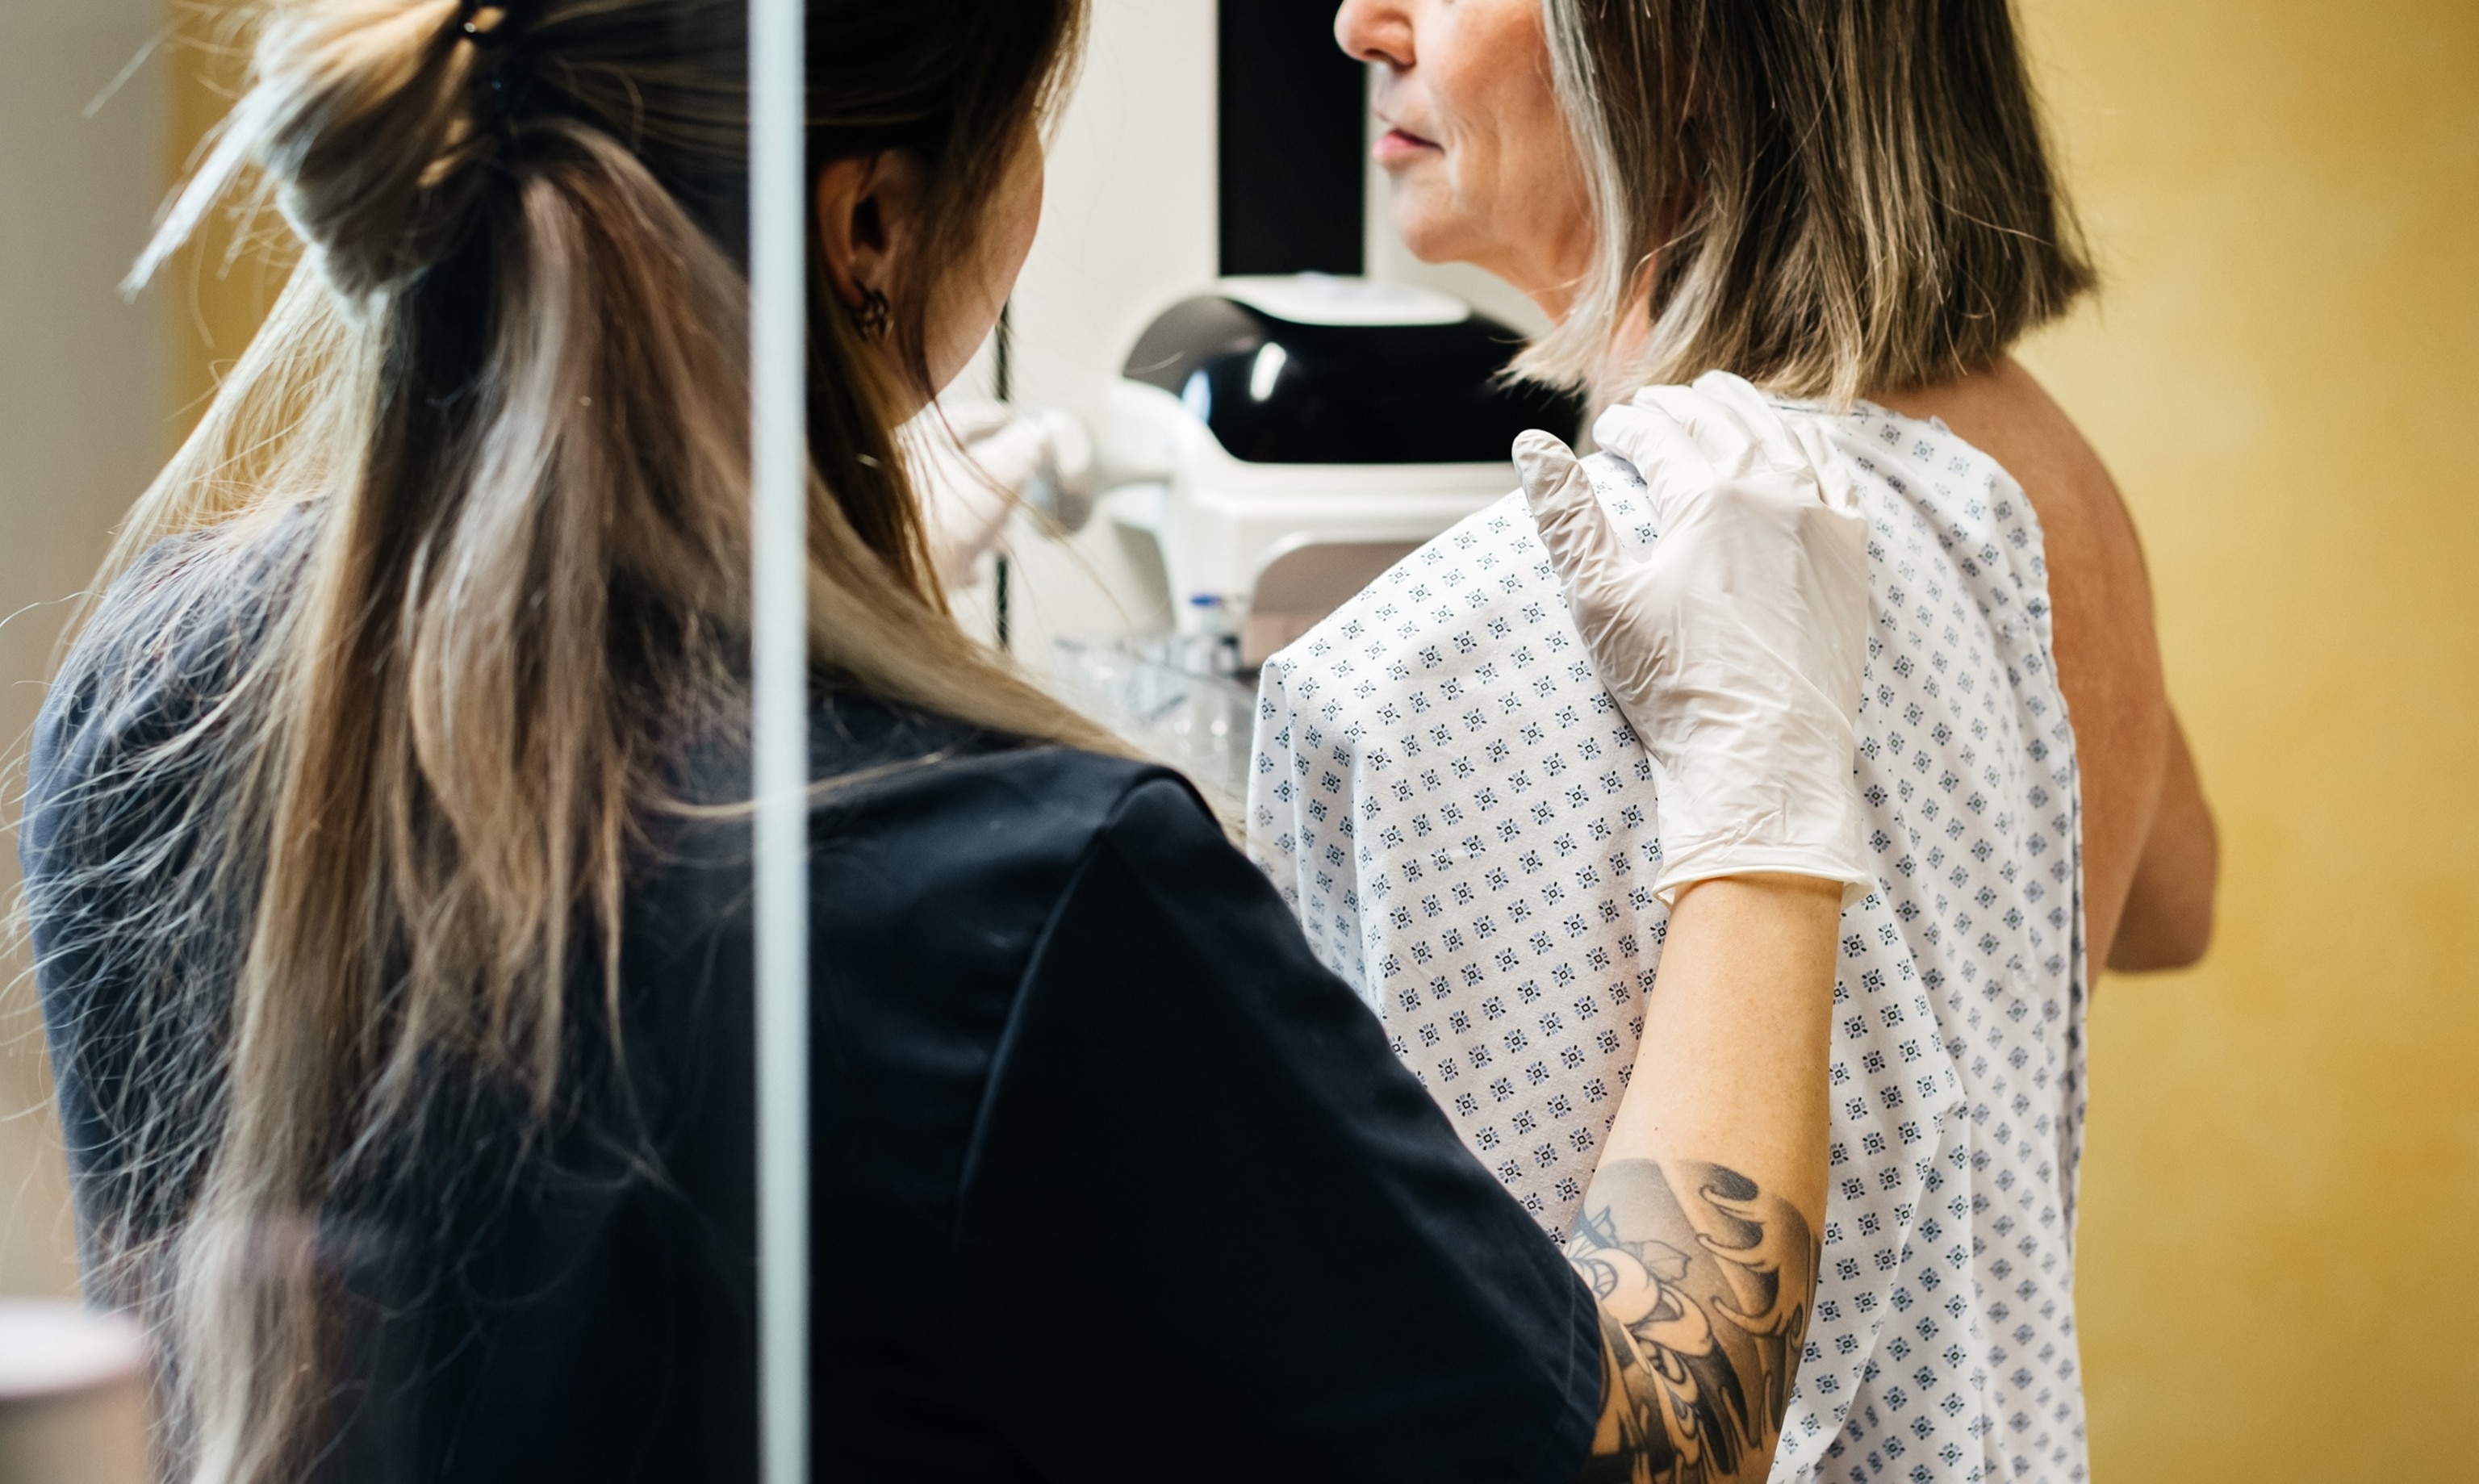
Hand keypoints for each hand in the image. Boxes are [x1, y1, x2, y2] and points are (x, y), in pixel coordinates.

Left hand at [904, 399, 1093, 588]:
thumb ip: (1023, 448)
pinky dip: (961, 554)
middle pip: (961, 472)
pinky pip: (938, 544)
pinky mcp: (899, 549)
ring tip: (1001, 545)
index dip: (994, 417)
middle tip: (1019, 496)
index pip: (962, 418)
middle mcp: (901, 472)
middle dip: (999, 490)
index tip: (1014, 419)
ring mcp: (898, 513)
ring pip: (954, 512)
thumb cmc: (944, 515)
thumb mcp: (996, 473)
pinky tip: (973, 569)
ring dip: (985, 529)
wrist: (897, 574)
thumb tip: (1040, 431)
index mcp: (919, 441)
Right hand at [1515, 371, 1871, 903]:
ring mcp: (1822, 518)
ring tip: (1719, 400)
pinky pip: (1836, 471)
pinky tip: (1797, 438)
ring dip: (1745, 408)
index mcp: (1709, 495)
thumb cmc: (1677, 685)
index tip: (1610, 430)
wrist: (1765, 755)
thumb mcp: (1601, 598)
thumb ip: (1567, 515)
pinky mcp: (1852, 553)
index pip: (1660, 434)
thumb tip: (1530, 443)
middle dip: (1680, 405)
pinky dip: (1810, 439)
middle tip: (1654, 404)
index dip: (1628, 426)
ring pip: (1783, 431)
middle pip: (1721, 420)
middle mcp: (1774, 491)